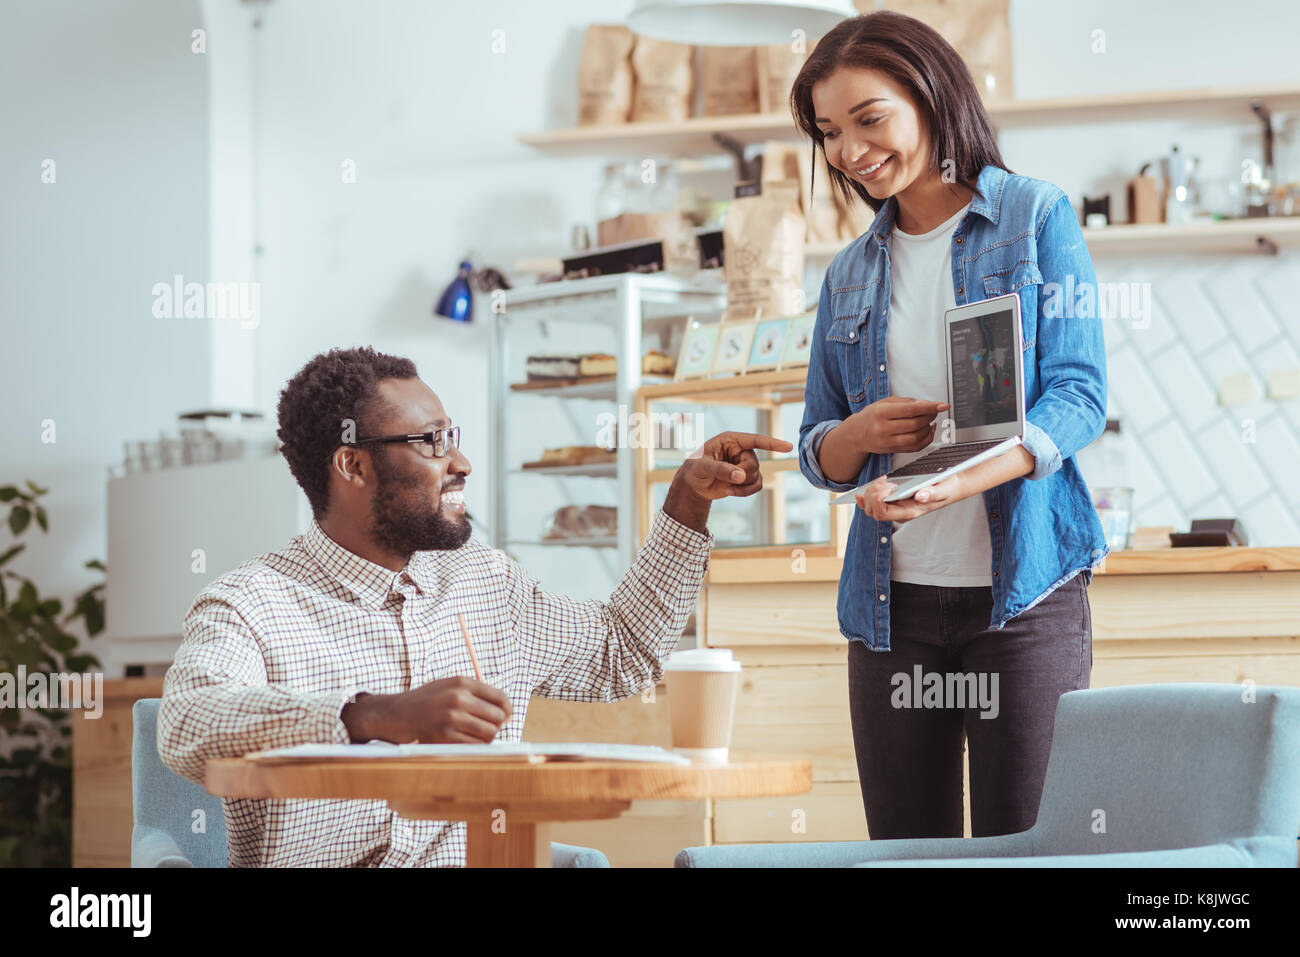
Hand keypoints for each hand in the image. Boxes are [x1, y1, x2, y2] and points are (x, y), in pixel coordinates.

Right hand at [341, 676, 512, 743]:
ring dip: (488, 737)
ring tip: (478, 736)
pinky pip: (474, 745)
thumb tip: (505, 711)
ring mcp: (451, 717)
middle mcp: (458, 698)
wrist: (396, 713)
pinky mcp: (444, 736)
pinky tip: (468, 742)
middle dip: (498, 725)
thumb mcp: (449, 685)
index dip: (507, 710)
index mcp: (462, 682)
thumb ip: (475, 693)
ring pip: (489, 733)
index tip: (505, 716)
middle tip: (490, 728)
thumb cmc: (427, 700)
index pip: (500, 697)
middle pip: (497, 716)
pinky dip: (476, 747)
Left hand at [664, 431, 794, 532]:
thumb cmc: (695, 468)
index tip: (788, 446)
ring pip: (757, 476)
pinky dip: (745, 492)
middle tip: (727, 480)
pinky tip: (730, 492)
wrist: (694, 484)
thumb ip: (721, 470)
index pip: (755, 440)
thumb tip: (741, 476)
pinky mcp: (746, 477)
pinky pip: (756, 485)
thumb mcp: (703, 467)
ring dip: (742, 486)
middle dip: (742, 476)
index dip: (772, 443)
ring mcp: (745, 464)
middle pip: (754, 464)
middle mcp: (741, 450)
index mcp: (731, 440)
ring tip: (726, 487)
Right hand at [852, 397, 949, 454]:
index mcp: (881, 412)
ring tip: (929, 420)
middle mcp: (883, 428)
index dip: (929, 407)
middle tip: (934, 410)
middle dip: (930, 416)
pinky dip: (926, 439)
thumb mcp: (884, 402)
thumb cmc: (872, 416)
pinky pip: (915, 447)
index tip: (942, 405)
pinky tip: (927, 431)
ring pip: (916, 437)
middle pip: (915, 423)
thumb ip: (906, 402)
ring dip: (928, 428)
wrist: (857, 434)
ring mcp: (888, 441)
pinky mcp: (893, 450)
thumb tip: (926, 404)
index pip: (911, 409)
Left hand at [855, 472, 962, 523]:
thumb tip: (920, 496)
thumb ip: (933, 493)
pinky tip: (862, 492)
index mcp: (910, 512)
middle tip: (883, 481)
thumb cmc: (947, 488)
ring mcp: (897, 508)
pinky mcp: (895, 501)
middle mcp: (901, 512)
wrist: (952, 487)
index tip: (887, 486)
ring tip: (882, 481)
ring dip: (870, 493)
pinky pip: (874, 505)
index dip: (878, 499)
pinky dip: (866, 498)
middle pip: (874, 511)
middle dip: (872, 495)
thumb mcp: (944, 489)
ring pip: (871, 508)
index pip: (883, 513)